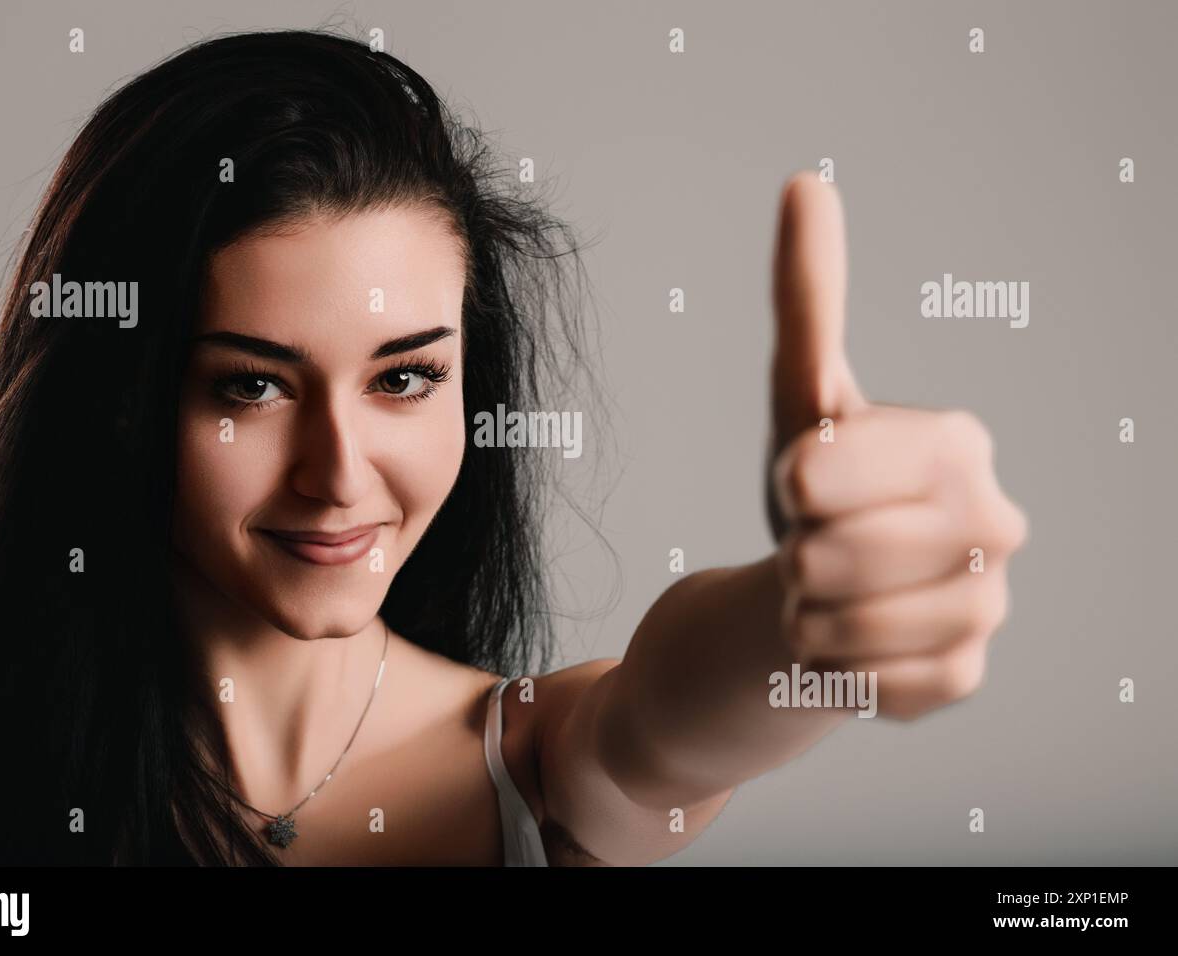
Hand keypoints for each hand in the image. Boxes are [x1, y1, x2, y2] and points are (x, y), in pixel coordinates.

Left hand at [764, 172, 1028, 719]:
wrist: (816, 590)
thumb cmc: (812, 490)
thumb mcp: (799, 396)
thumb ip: (807, 296)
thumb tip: (805, 183)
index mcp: (956, 442)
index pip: (831, 469)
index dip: (793, 482)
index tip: (800, 483)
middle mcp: (993, 521)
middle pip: (836, 553)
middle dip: (794, 555)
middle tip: (809, 549)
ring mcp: (989, 605)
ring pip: (849, 625)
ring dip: (807, 615)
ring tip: (822, 594)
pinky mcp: (964, 676)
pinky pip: (872, 686)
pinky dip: (834, 670)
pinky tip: (847, 644)